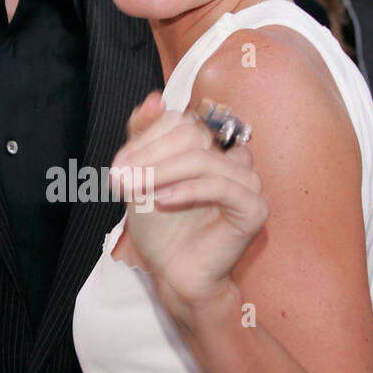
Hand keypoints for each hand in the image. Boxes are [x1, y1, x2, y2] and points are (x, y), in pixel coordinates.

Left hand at [110, 92, 267, 313]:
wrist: (174, 273)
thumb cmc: (161, 227)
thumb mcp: (142, 175)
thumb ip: (144, 135)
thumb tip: (153, 99)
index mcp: (211, 146)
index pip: (181, 121)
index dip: (147, 139)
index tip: (118, 167)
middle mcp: (234, 158)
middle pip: (193, 135)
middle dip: (150, 155)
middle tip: (120, 178)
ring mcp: (248, 182)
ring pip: (204, 160)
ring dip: (161, 173)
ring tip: (134, 189)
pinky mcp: (253, 209)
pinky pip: (222, 187)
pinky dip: (187, 191)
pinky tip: (161, 201)